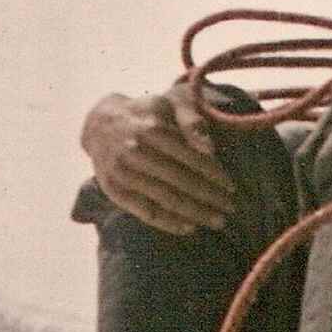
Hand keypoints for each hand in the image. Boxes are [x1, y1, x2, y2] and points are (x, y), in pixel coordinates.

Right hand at [80, 80, 236, 234]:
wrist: (99, 124)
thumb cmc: (145, 114)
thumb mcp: (168, 104)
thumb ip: (191, 121)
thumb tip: (210, 148)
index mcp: (152, 129)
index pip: (190, 157)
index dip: (213, 174)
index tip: (232, 187)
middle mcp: (135, 152)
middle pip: (180, 181)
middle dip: (209, 197)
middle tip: (231, 208)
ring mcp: (122, 173)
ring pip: (165, 200)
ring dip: (195, 213)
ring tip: (217, 221)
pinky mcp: (114, 190)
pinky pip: (145, 212)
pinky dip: (169, 223)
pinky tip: (190, 228)